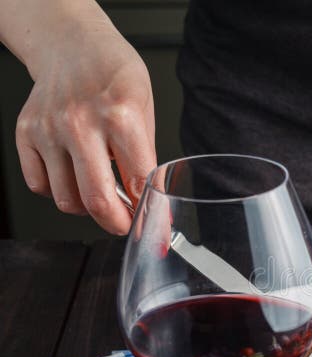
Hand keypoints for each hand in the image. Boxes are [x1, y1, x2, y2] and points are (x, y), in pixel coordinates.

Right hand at [14, 16, 154, 234]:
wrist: (72, 45)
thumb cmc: (113, 75)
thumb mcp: (146, 109)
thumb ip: (146, 157)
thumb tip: (153, 200)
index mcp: (120, 116)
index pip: (137, 182)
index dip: (149, 210)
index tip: (154, 222)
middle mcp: (80, 123)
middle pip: (96, 199)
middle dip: (116, 223)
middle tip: (125, 224)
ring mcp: (48, 130)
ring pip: (66, 199)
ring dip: (86, 208)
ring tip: (99, 193)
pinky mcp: (25, 133)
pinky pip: (39, 185)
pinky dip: (57, 191)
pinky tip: (72, 176)